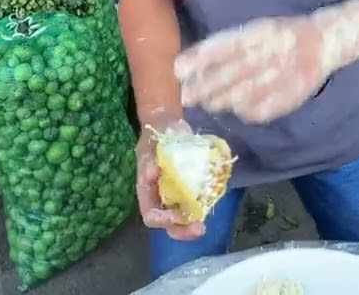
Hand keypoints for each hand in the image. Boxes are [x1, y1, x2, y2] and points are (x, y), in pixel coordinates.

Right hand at [135, 118, 205, 240]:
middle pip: (168, 225)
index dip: (162, 220)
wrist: (167, 127)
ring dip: (194, 223)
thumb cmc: (155, 139)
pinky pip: (196, 204)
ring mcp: (175, 196)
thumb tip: (152, 172)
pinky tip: (211, 202)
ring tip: (204, 224)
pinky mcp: (190, 190)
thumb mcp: (150, 147)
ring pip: (183, 218)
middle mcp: (160, 198)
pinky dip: (203, 207)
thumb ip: (150, 160)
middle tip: (199, 229)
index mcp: (147, 192)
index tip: (176, 215)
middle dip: (182, 231)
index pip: (151, 215)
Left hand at [176, 0, 358, 122]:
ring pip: (246, 92)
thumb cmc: (283, 34)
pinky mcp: (294, 93)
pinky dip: (248, 110)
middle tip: (187, 96)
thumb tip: (189, 65)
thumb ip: (226, 45)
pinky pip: (265, 107)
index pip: (225, 46)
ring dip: (223, 100)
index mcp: (262, 32)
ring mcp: (285, 74)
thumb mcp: (256, 30)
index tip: (179, 71)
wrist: (326, 41)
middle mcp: (273, 52)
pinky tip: (238, 110)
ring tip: (208, 103)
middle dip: (206, 85)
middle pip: (233, 72)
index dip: (200, 59)